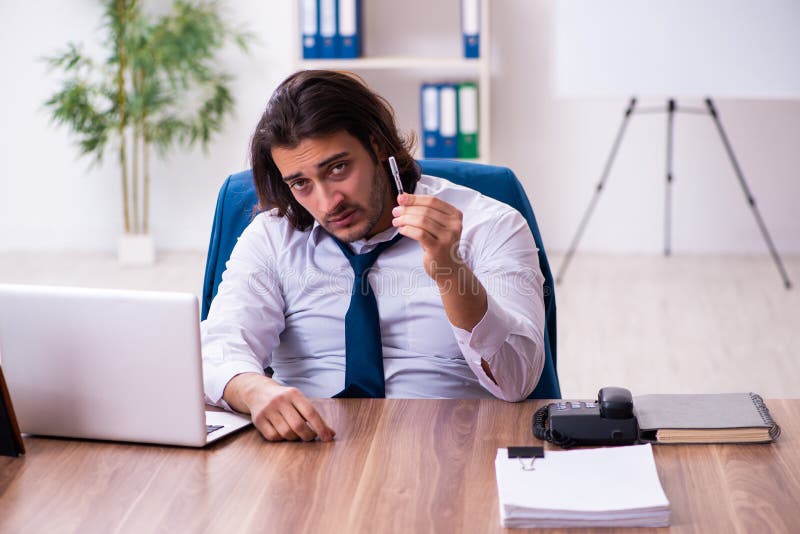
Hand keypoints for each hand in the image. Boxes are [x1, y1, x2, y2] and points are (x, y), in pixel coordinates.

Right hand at [223, 373, 334, 441]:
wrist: (258, 391)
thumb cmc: (285, 399)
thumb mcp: (299, 401)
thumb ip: (314, 416)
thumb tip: (330, 433)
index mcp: (293, 394)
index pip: (310, 413)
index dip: (321, 427)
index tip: (328, 438)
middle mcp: (279, 400)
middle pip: (298, 425)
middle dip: (308, 435)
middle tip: (311, 436)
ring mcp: (267, 410)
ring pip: (286, 433)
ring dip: (295, 438)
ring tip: (296, 434)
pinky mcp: (258, 420)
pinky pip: (273, 436)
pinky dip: (281, 438)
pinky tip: (283, 433)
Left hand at [392, 192, 487, 332]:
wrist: (449, 269)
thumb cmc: (439, 245)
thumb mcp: (437, 226)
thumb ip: (424, 212)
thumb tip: (403, 198)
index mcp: (455, 215)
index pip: (433, 201)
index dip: (415, 198)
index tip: (401, 198)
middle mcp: (454, 225)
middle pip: (426, 210)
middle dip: (407, 209)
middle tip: (395, 211)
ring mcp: (448, 237)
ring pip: (421, 221)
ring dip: (405, 219)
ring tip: (396, 221)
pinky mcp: (438, 248)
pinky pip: (419, 233)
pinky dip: (407, 229)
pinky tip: (401, 230)